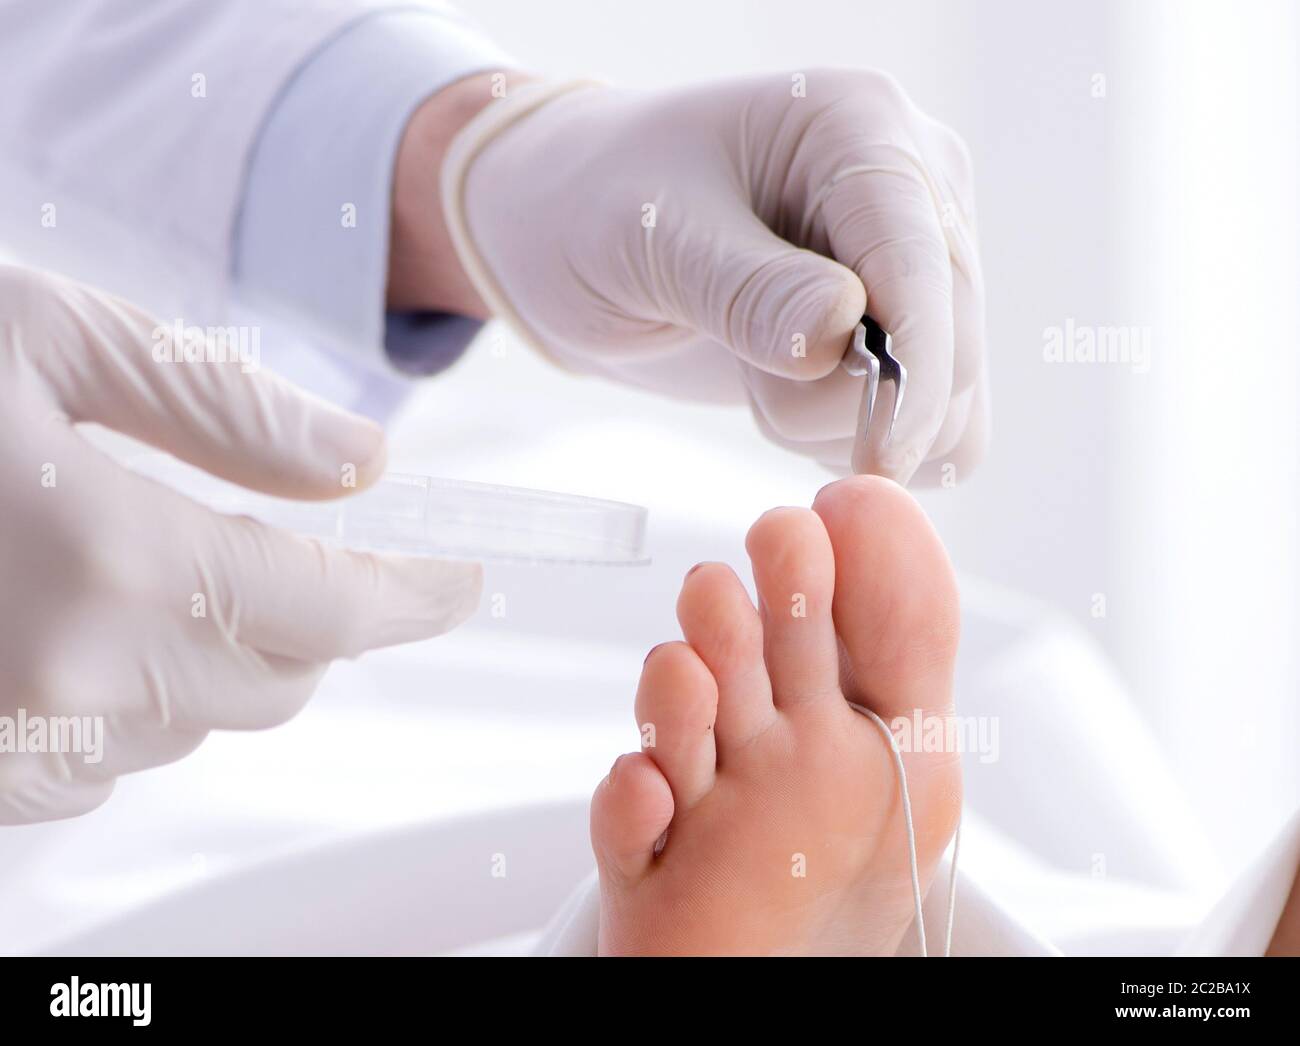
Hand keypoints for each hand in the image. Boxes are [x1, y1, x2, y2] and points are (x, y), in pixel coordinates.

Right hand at [0, 265, 482, 822]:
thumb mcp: (56, 336)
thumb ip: (228, 413)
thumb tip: (359, 467)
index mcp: (106, 557)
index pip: (331, 606)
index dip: (412, 595)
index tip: (459, 581)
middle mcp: (61, 677)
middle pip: (275, 684)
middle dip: (311, 619)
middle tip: (298, 548)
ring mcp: (1, 745)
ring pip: (187, 725)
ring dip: (207, 655)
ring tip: (143, 561)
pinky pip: (96, 765)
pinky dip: (119, 697)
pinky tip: (70, 622)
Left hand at [436, 70, 986, 482]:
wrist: (570, 230)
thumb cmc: (594, 205)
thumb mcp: (650, 240)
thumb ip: (745, 289)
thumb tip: (843, 335)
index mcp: (859, 126)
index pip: (922, 257)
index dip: (913, 367)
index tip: (878, 455)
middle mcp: (912, 188)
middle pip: (955, 338)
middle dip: (857, 401)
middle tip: (756, 389)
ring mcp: (914, 265)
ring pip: (953, 397)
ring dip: (851, 425)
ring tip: (760, 377)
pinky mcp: (900, 331)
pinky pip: (933, 425)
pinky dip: (863, 442)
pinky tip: (790, 402)